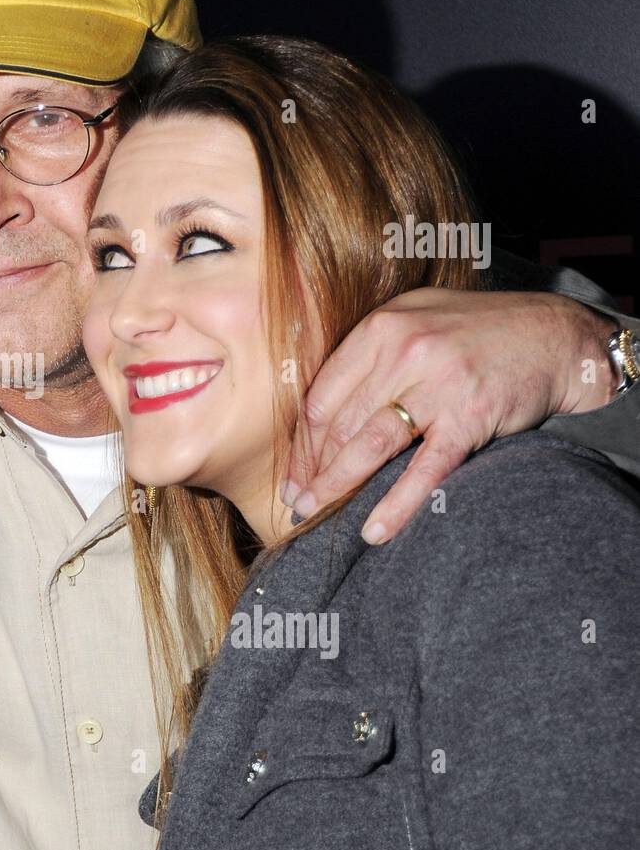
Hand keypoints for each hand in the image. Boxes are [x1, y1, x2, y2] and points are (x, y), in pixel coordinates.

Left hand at [283, 287, 613, 543]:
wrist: (557, 336)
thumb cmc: (477, 330)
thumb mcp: (415, 319)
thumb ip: (368, 354)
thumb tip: (317, 411)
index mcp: (381, 329)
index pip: (322, 396)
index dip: (301, 441)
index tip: (291, 471)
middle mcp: (404, 352)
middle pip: (339, 425)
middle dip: (312, 470)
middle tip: (295, 502)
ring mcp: (438, 386)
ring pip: (369, 446)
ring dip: (336, 486)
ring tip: (314, 513)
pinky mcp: (470, 417)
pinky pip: (424, 470)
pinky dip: (396, 504)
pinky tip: (374, 530)